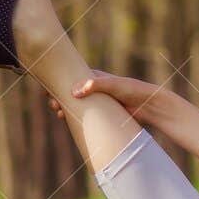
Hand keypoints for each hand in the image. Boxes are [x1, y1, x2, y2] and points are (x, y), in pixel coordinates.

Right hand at [47, 71, 169, 125]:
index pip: (73, 77)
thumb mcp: (113, 85)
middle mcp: (96, 89)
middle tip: (53, 105)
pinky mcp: (104, 114)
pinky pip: (87, 116)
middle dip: (60, 98)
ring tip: (59, 114)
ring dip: (67, 109)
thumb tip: (75, 92)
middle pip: (72, 93)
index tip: (49, 88)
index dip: (60, 82)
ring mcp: (100, 103)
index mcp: (96, 78)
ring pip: (78, 105)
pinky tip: (70, 121)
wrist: (150, 106)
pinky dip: (77, 118)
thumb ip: (95, 85)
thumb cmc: (133, 90)